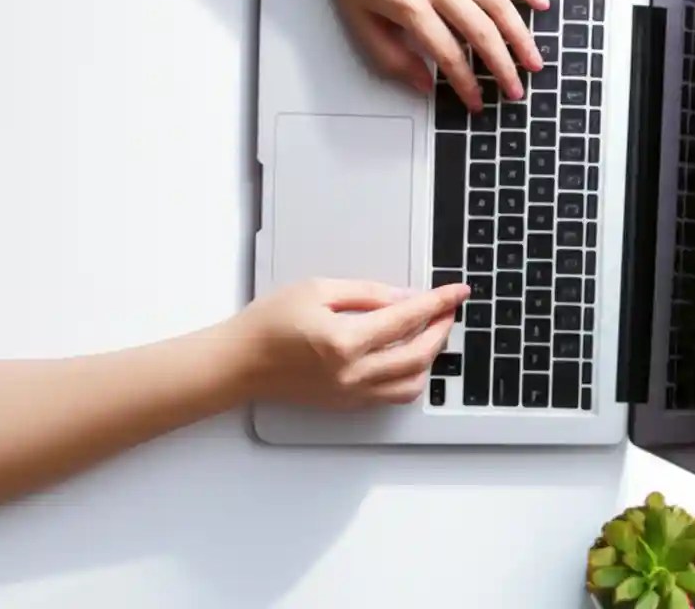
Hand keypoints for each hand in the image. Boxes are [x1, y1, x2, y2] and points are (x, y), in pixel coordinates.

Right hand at [225, 278, 468, 408]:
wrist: (238, 364)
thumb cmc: (268, 323)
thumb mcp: (317, 290)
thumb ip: (368, 292)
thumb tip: (406, 297)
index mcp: (345, 341)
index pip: (408, 318)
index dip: (438, 302)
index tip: (457, 292)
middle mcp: (353, 373)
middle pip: (420, 354)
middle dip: (442, 329)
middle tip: (448, 310)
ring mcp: (351, 393)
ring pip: (413, 383)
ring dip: (430, 358)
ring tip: (431, 333)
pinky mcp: (347, 404)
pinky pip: (393, 395)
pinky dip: (410, 376)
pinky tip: (408, 356)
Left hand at [280, 0, 547, 110]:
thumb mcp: (361, 22)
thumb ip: (392, 58)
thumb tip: (425, 85)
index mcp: (409, 4)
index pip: (448, 54)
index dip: (466, 83)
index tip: (477, 101)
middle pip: (480, 32)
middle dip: (502, 67)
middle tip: (515, 90)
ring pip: (498, 3)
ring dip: (520, 36)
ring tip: (534, 61)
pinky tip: (541, 3)